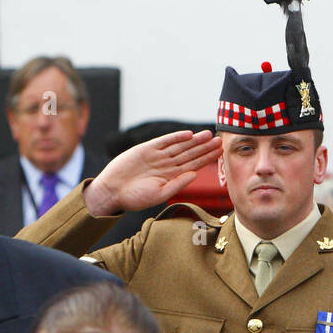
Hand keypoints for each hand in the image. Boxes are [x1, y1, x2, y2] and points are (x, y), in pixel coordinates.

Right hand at [85, 129, 222, 216]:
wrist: (113, 191)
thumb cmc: (135, 198)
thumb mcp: (160, 194)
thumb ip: (177, 184)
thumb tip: (195, 174)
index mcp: (171, 177)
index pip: (193, 165)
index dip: (207, 159)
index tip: (220, 153)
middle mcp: (167, 165)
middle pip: (189, 154)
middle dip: (204, 147)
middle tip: (220, 140)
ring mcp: (157, 156)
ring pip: (179, 146)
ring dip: (194, 140)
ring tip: (208, 135)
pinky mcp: (146, 149)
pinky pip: (164, 141)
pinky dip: (176, 137)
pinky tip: (188, 134)